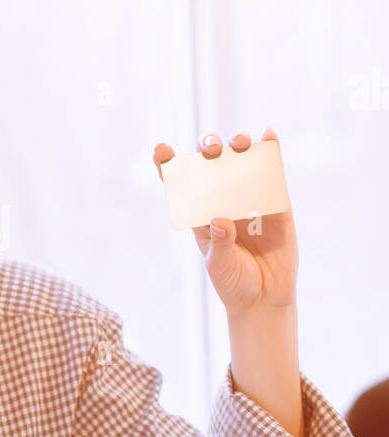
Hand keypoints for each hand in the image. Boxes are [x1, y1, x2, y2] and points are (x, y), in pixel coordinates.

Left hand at [152, 127, 298, 318]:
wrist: (266, 299)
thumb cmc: (234, 283)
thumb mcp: (220, 266)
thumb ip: (221, 244)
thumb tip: (221, 219)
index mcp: (200, 213)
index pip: (180, 184)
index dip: (168, 164)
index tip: (161, 150)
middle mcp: (222, 200)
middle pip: (212, 165)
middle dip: (209, 149)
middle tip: (211, 150)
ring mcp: (249, 199)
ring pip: (241, 163)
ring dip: (239, 146)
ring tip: (239, 143)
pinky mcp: (276, 204)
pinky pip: (272, 174)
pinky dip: (272, 153)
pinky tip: (270, 137)